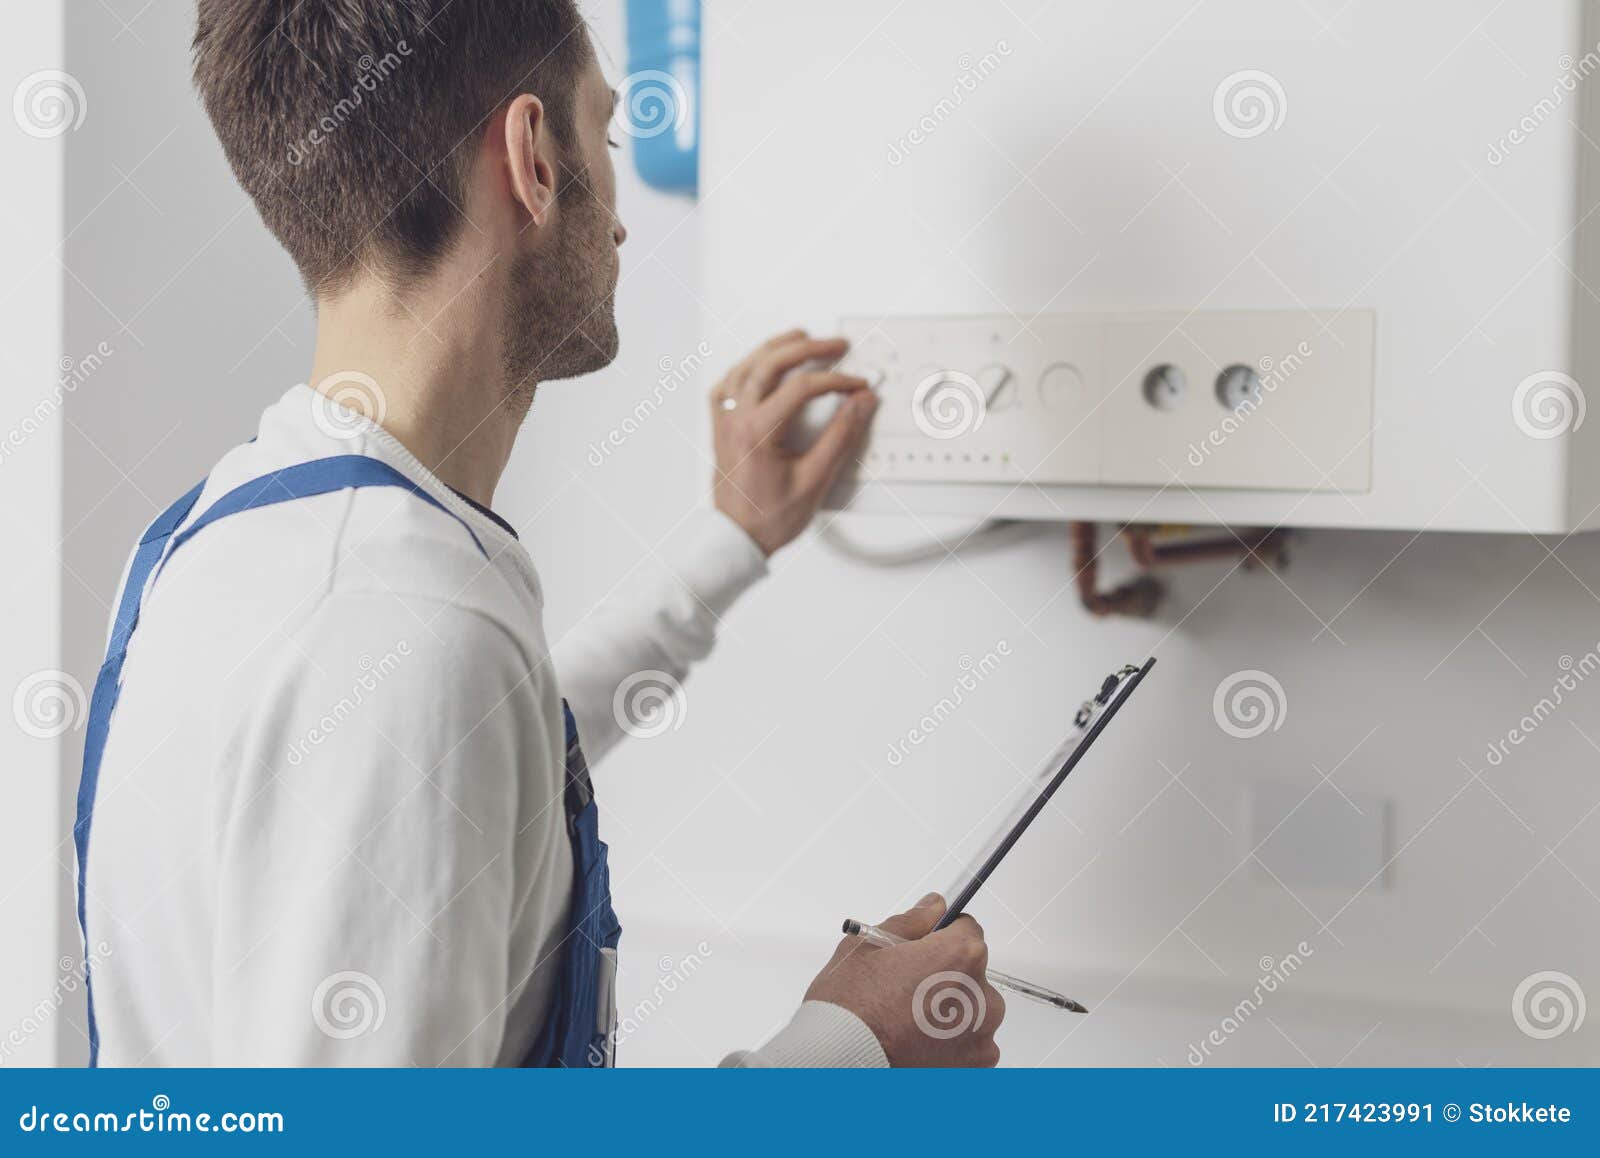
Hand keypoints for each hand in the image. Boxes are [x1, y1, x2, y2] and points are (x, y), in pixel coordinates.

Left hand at [709, 329, 877, 555]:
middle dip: (807, 348)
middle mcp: (736, 420)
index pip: (801, 388)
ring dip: (775, 348)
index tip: (856, 386)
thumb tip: (859, 405)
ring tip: (801, 339)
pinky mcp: (721, 427)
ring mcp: (725, 421)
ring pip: (745, 367)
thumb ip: (840, 438)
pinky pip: (727, 385)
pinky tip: (758, 365)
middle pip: (771, 364)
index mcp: (757, 432)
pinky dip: (745, 368)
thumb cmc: (768, 518)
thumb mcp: (814, 481)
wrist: (736, 539)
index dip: (835, 381)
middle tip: (834, 345)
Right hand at [802, 893, 1004, 1066]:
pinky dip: (950, 1042)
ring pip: (971, 1008)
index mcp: (960, 955)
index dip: (941, 936)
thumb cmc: (850, 1006)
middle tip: (905, 989)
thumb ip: (912, 921)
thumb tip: (934, 906)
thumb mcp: (869, 945)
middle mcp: (981, 994)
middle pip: (970, 971)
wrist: (841, 1063)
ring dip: (948, 1010)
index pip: (967, 930)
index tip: (923, 948)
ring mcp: (981, 1034)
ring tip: (908, 1020)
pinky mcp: (975, 1066)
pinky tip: (917, 1042)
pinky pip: (970, 1042)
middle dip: (944, 975)